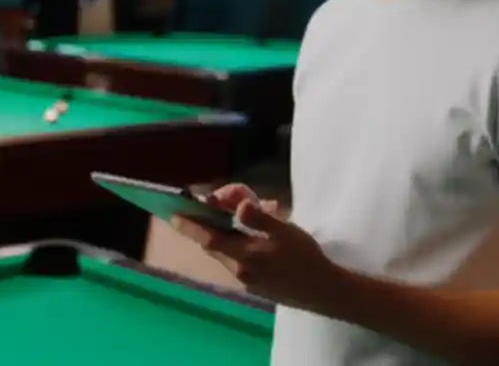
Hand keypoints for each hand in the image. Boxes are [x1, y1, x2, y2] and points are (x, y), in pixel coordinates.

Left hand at [171, 184, 341, 311]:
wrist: (324, 291)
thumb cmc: (306, 257)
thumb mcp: (286, 231)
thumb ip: (259, 218)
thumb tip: (238, 206)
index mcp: (246, 256)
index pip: (209, 238)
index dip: (190, 226)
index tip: (174, 215)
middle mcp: (240, 271)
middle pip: (213, 246)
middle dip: (206, 227)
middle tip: (207, 208)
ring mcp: (246, 281)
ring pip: (224, 254)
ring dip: (221, 237)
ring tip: (229, 218)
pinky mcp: (254, 287)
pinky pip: (235, 263)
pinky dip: (233, 247)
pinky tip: (246, 238)